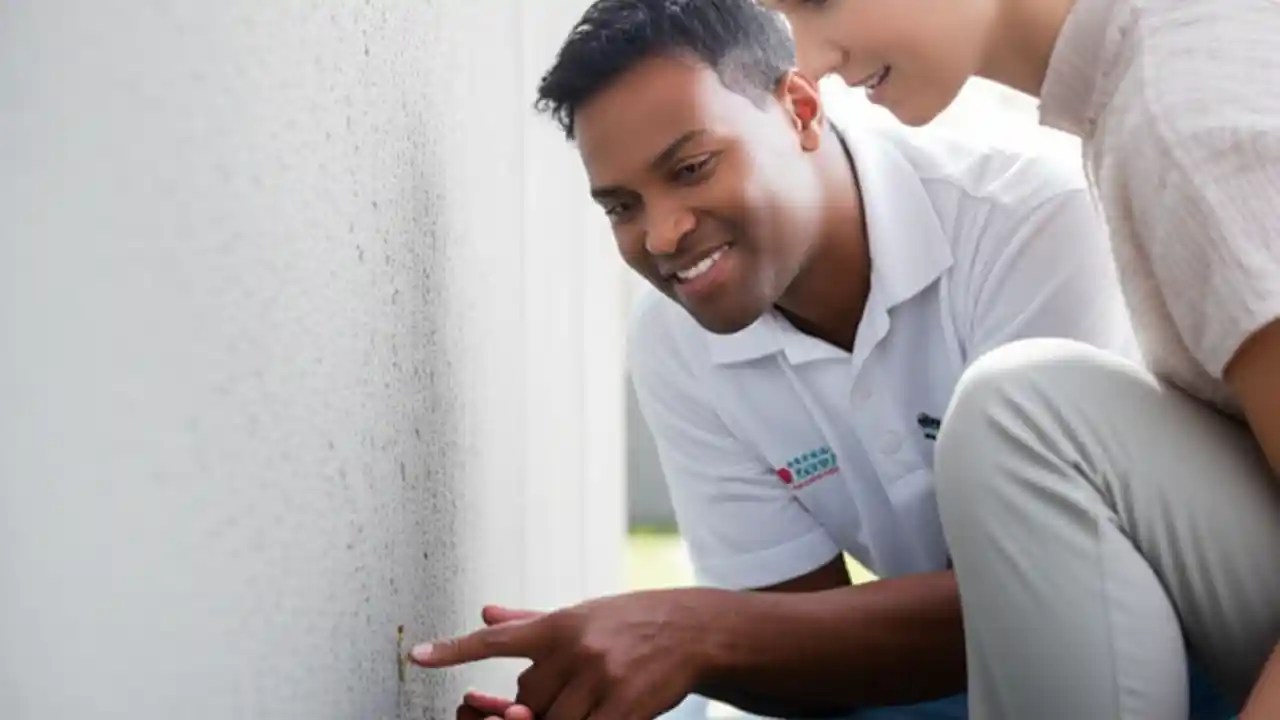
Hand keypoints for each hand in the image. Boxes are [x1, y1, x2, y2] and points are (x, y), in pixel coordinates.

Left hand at [413, 589, 719, 719]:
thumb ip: (530, 620)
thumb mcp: (581, 614)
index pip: (497, 638)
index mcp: (560, 623)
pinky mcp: (624, 706)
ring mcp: (600, 678)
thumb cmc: (631, 622)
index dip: (454, 649)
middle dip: (531, 707)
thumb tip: (484, 610)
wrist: (692, 629)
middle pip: (526, 699)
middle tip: (556, 696)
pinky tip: (595, 715)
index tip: (418, 656)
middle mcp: (576, 648)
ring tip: (581, 704)